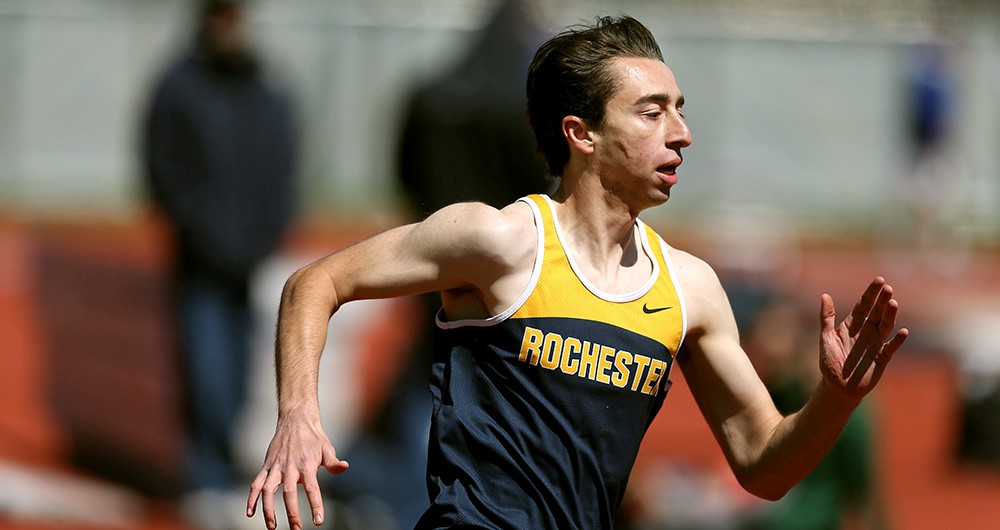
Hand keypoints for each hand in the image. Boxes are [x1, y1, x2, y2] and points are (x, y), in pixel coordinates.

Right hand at [246, 410, 349, 529]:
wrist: (296, 419)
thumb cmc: (314, 437)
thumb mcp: (327, 449)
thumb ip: (334, 462)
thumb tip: (345, 467)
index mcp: (307, 464)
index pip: (312, 489)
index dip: (315, 505)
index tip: (318, 521)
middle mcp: (289, 467)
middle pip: (289, 493)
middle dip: (292, 513)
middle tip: (297, 529)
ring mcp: (275, 467)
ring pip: (268, 491)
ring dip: (268, 510)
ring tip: (272, 526)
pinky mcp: (266, 466)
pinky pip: (256, 483)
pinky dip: (251, 498)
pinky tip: (250, 512)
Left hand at [818, 277, 908, 402]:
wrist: (837, 387)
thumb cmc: (829, 363)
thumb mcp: (825, 339)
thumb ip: (826, 318)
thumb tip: (824, 295)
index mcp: (852, 325)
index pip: (864, 305)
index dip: (871, 293)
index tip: (879, 280)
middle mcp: (866, 332)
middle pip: (877, 313)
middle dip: (882, 301)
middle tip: (888, 288)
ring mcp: (875, 344)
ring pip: (886, 326)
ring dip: (891, 316)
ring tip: (894, 304)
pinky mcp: (882, 358)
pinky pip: (891, 347)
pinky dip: (897, 340)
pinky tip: (902, 332)